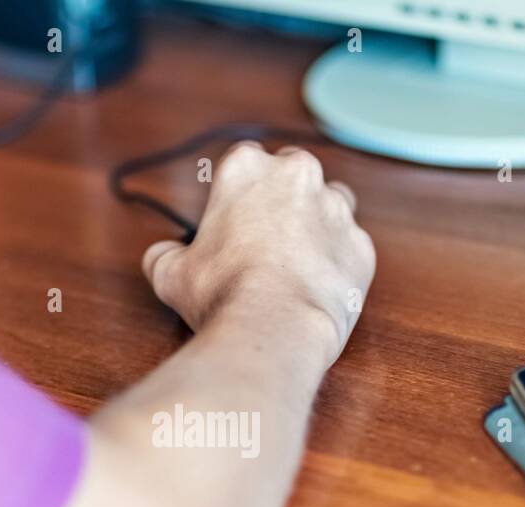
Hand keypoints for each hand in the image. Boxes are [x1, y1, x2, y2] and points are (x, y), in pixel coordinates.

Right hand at [141, 141, 375, 368]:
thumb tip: (163, 256)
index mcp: (247, 168)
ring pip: (330, 205)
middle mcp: (297, 176)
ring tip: (294, 265)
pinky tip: (315, 289)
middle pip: (293, 176)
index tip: (233, 220)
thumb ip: (164, 254)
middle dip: (282, 201)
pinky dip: (335, 265)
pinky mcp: (361, 245)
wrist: (274, 326)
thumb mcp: (170, 273)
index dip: (238, 193)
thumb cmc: (221, 293)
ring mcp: (335, 210)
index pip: (244, 163)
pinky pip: (348, 249)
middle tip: (264, 241)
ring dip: (315, 226)